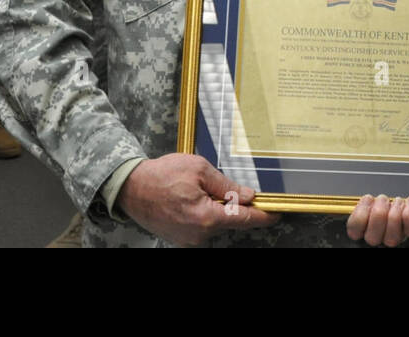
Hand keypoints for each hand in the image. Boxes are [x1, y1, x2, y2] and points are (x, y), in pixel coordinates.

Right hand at [116, 153, 277, 246]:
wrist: (131, 188)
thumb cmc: (162, 175)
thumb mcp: (199, 169)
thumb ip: (226, 185)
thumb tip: (248, 196)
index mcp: (206, 218)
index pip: (244, 219)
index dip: (263, 216)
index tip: (277, 214)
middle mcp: (198, 234)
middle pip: (228, 220)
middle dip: (228, 203)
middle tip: (212, 184)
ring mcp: (188, 239)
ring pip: (213, 222)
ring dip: (211, 207)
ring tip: (190, 189)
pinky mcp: (180, 238)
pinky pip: (199, 225)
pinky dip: (200, 212)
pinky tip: (186, 198)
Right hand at [346, 194, 408, 246]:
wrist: (407, 209)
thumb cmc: (385, 205)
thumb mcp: (369, 202)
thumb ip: (365, 202)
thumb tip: (367, 198)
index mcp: (363, 230)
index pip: (354, 229)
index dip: (361, 212)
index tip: (368, 200)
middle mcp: (378, 237)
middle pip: (375, 226)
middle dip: (380, 208)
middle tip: (383, 199)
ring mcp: (394, 237)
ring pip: (393, 221)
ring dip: (395, 205)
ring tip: (397, 200)